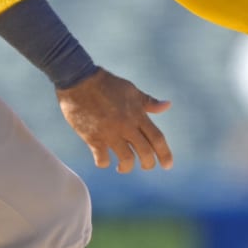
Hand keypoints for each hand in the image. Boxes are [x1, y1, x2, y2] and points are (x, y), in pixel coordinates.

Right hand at [56, 69, 173, 172]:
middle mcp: (126, 126)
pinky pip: (102, 158)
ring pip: (126, 159)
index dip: (165, 154)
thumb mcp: (131, 90)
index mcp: (137, 114)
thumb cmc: (107, 83)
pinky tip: (104, 160)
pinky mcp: (93, 138)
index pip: (157, 138)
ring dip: (126, 167)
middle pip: (145, 152)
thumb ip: (149, 102)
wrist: (79, 80)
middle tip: (146, 166)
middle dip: (148, 164)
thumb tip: (167, 105)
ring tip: (122, 167)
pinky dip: (104, 163)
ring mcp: (110, 133)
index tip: (168, 165)